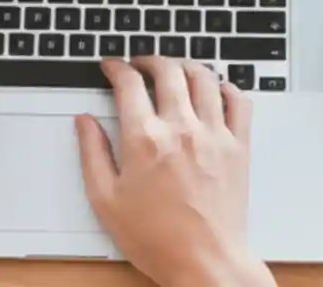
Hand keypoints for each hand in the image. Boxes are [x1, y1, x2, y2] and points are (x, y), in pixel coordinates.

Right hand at [76, 58, 274, 286]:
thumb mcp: (106, 200)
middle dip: (149, 59)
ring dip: (186, 64)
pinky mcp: (238, 146)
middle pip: (168, 70)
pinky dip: (226, 86)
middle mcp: (181, 129)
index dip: (116, 67)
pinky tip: (215, 89)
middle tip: (140, 64)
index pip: (129, 83)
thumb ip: (92, 154)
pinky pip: (238, 100)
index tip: (111, 66)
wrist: (205, 263)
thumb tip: (84, 122)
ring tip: (175, 69)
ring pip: (204, 77)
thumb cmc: (157, 239)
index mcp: (145, 140)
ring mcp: (214, 134)